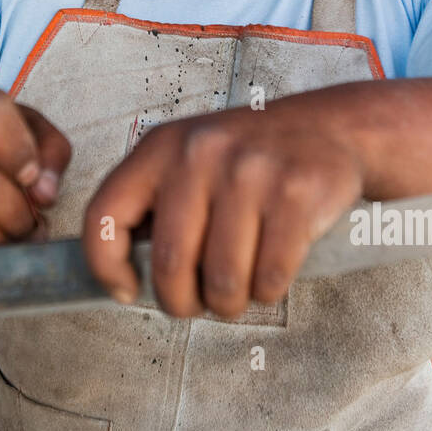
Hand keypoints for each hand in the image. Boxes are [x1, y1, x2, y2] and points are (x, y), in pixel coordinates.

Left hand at [82, 99, 363, 318]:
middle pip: (169, 264)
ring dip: (228, 303)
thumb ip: (155, 204)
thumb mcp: (189, 158)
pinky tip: (270, 274)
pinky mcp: (295, 195)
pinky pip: (269, 278)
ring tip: (237, 290)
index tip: (125, 290)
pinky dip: (267, 292)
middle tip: (195, 303)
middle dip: (180, 302)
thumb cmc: (249, 156)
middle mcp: (199, 153)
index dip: (105, 266)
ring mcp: (249, 172)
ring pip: (222, 281)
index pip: (104, 214)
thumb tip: (126, 272)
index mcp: (160, 147)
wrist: (328, 127)